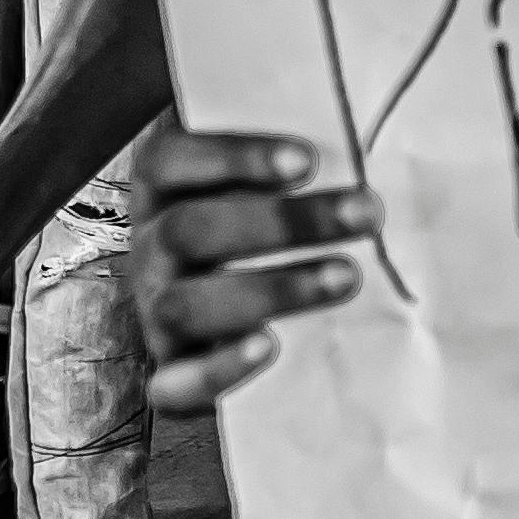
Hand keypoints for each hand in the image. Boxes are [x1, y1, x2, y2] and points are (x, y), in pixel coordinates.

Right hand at [128, 124, 380, 414]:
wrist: (240, 322)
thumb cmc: (272, 228)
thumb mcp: (272, 182)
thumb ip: (295, 160)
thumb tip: (364, 137)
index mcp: (164, 189)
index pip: (169, 159)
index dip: (232, 157)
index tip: (307, 160)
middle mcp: (152, 247)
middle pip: (190, 230)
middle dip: (282, 222)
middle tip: (367, 214)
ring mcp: (157, 311)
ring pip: (187, 302)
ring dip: (270, 289)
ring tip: (346, 277)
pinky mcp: (171, 372)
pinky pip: (174, 382)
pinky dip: (218, 368)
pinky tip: (268, 347)